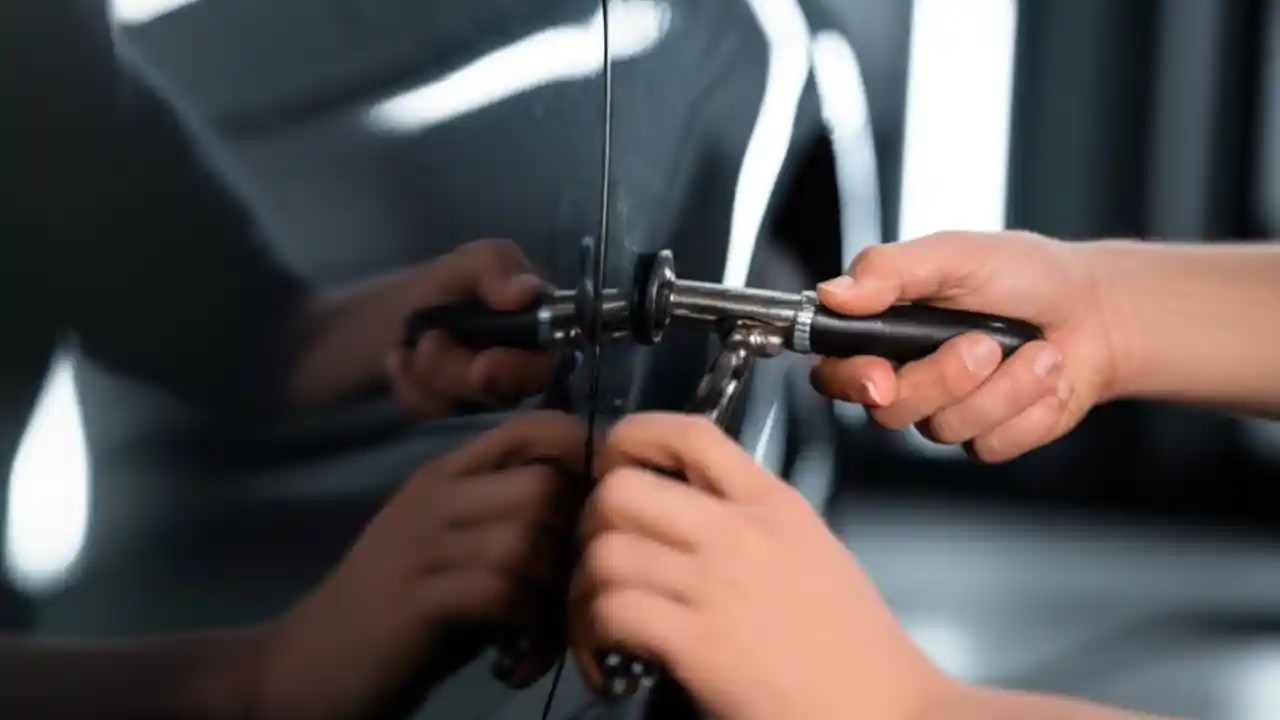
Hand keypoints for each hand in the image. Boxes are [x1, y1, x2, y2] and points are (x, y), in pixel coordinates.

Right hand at [250, 411, 586, 718]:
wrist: (304, 667)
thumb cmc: (394, 613)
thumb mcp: (454, 551)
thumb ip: (510, 526)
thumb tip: (595, 522)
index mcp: (445, 476)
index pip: (531, 427)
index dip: (584, 455)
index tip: (601, 512)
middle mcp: (435, 496)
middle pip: (544, 485)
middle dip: (574, 546)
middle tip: (570, 596)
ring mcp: (421, 544)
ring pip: (529, 539)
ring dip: (554, 599)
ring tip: (543, 637)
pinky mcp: (416, 597)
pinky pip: (504, 592)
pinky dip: (530, 633)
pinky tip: (519, 662)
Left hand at [387, 239, 557, 418]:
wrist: (410, 307)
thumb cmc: (459, 282)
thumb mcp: (476, 259)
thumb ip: (499, 267)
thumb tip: (528, 290)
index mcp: (543, 334)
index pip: (548, 365)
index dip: (518, 370)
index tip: (483, 363)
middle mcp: (525, 374)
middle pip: (504, 394)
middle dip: (460, 372)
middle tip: (428, 343)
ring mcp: (487, 399)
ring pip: (463, 406)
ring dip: (428, 373)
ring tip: (409, 344)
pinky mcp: (453, 414)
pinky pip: (431, 412)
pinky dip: (406, 384)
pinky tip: (397, 359)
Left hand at [569, 413, 949, 719]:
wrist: (884, 708)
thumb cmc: (850, 642)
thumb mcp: (810, 547)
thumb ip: (749, 516)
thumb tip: (679, 508)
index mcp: (772, 502)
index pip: (689, 432)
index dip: (629, 438)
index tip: (610, 467)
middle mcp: (741, 531)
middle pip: (620, 489)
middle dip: (589, 524)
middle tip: (600, 561)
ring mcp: (717, 584)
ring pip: (602, 553)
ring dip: (582, 591)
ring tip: (597, 621)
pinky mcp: (699, 642)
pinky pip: (609, 613)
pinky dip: (590, 639)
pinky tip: (608, 661)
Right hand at [810, 231, 1119, 461]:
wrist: (1096, 311)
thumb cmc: (1024, 274)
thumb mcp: (955, 254)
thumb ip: (891, 270)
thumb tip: (832, 292)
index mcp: (884, 329)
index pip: (834, 370)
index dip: (850, 379)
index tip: (881, 375)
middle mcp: (906, 375)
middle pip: (888, 409)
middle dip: (944, 378)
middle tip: (985, 344)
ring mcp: (944, 411)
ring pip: (944, 427)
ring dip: (1002, 388)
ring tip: (1035, 352)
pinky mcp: (985, 437)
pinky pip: (990, 443)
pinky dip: (1028, 409)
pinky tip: (1044, 380)